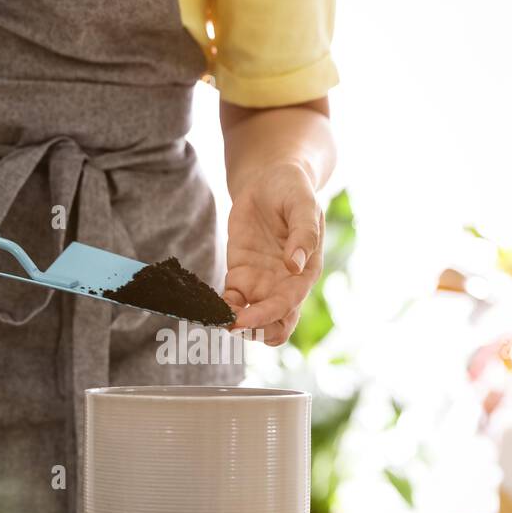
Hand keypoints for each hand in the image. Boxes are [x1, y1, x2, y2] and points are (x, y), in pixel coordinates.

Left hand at [223, 160, 322, 344]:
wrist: (270, 180)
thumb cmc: (293, 190)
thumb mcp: (304, 205)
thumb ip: (304, 234)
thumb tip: (296, 264)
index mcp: (305, 272)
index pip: (288, 306)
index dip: (266, 317)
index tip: (243, 320)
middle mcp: (285, 284)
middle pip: (275, 326)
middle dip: (255, 332)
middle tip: (231, 326)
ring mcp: (261, 282)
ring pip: (251, 319)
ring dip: (235, 323)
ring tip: (214, 317)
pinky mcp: (240, 274)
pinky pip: (231, 301)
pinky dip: (220, 308)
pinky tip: (206, 306)